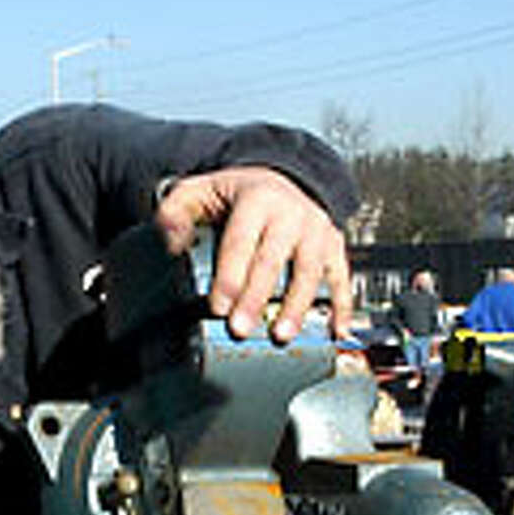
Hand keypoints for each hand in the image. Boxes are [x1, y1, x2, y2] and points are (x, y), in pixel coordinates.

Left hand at [156, 166, 352, 342]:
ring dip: (296, 306)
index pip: (241, 241)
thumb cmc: (237, 194)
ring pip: (310, 272)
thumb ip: (175, 213)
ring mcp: (317, 230)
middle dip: (256, 297)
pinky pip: (342, 278)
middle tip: (240, 329)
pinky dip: (342, 306)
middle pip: (273, 260)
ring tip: (280, 336)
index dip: (229, 275)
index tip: (218, 306)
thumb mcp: (199, 190)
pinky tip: (336, 331)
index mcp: (257, 199)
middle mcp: (292, 213)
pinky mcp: (335, 246)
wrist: (285, 178)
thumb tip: (170, 244)